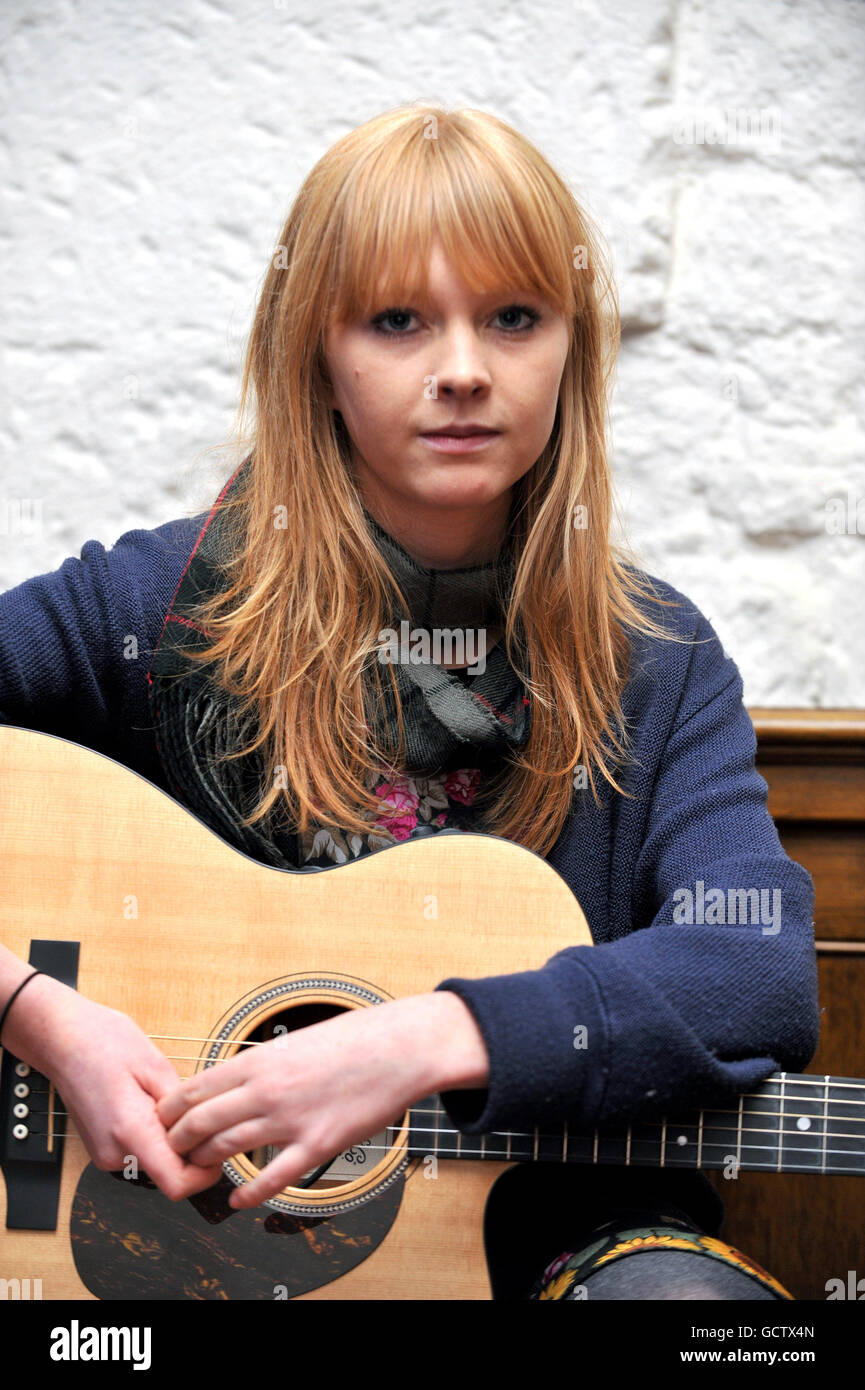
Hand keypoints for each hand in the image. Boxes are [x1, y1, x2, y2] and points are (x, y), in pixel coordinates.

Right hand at [3, 973, 222, 1201]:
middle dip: (188, 1147)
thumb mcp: (155, 1064)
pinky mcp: (104, 1149)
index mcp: (130, 1131)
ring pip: (156, 1161)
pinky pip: (141, 1151)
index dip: (205, 1174)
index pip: (177, 1185)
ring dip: (170, 1137)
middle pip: (169, 1173)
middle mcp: (114, 1153)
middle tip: (192, 1108)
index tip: (218, 1150)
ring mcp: (105, 1154)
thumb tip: (206, 1130)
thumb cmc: (103, 1042)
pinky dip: (154, 1134)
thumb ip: (183, 1105)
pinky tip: (149, 1103)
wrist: (62, 1040)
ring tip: (163, 1098)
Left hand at [156, 991, 488, 1208]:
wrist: (398, 1048)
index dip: (171, 1111)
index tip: (165, 1121)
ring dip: (206, 1163)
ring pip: (226, 1148)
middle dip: (178, 1141)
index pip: (194, 1089)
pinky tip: (239, 1201)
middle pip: (199, 1122)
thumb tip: (237, 1081)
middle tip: (174, 1151)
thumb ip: (263, 1065)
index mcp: (258, 1061)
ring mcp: (289, 1120)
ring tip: (200, 1170)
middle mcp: (266, 1090)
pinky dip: (248, 1195)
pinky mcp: (316, 1145)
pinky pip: (271, 1178)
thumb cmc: (354, 1041)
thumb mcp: (295, 1041)